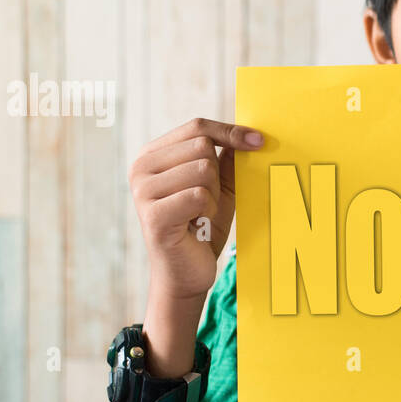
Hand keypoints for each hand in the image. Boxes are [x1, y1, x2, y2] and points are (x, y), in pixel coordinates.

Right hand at [128, 118, 263, 303]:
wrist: (186, 274)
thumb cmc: (201, 228)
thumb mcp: (219, 188)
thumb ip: (226, 160)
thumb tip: (246, 133)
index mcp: (153, 155)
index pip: (196, 127)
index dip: (230, 132)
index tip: (259, 141)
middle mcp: (141, 168)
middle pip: (202, 146)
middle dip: (216, 175)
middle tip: (206, 202)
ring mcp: (142, 191)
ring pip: (202, 168)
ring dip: (212, 195)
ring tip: (199, 214)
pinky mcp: (153, 214)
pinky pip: (199, 195)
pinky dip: (208, 210)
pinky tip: (196, 225)